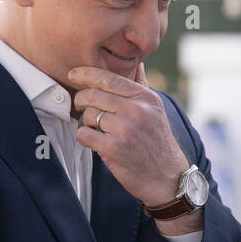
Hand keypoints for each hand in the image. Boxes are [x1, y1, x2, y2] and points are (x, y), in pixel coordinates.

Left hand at [69, 60, 189, 206]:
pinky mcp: (114, 149)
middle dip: (81, 99)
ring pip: (88, 115)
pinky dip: (85, 137)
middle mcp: (137, 111)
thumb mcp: (156, 110)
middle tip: (80, 106)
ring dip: (86, 121)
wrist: (167, 178)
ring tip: (97, 128)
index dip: (86, 74)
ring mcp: (126, 130)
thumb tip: (137, 63)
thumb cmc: (157, 143)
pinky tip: (95, 141)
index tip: (73, 74)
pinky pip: (85, 134)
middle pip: (94, 95)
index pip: (109, 78)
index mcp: (146, 98)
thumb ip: (142, 86)